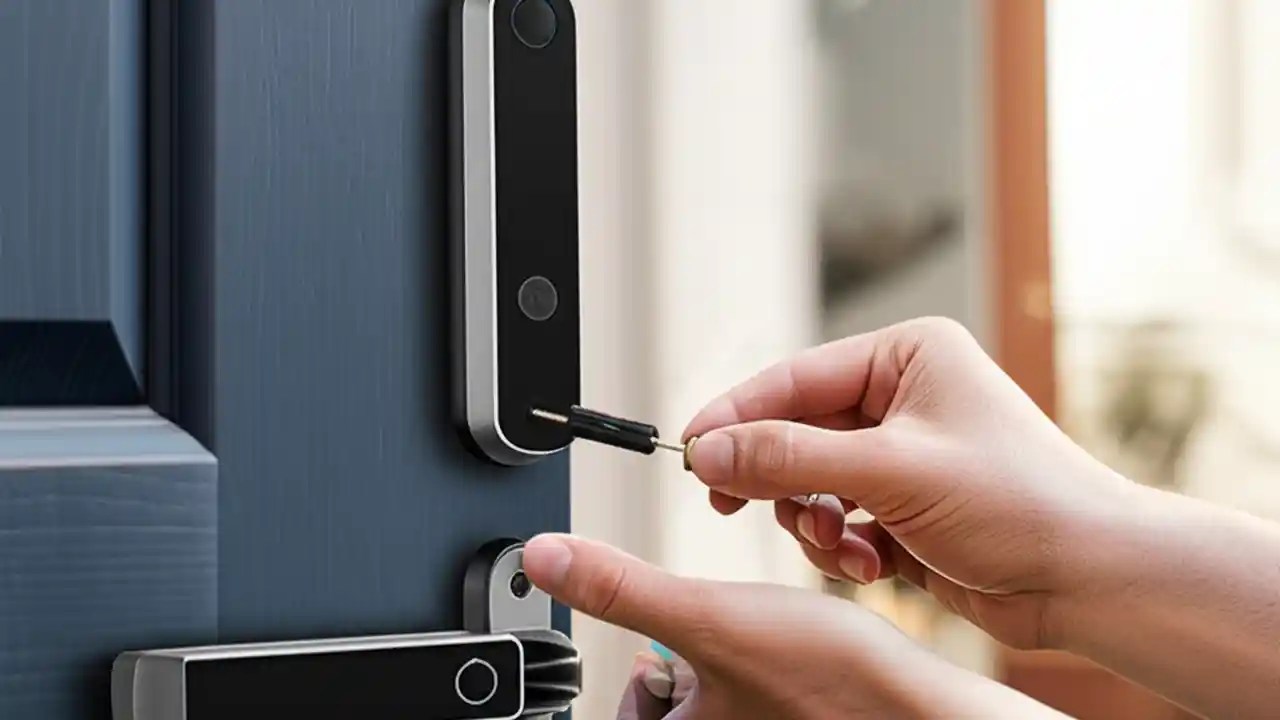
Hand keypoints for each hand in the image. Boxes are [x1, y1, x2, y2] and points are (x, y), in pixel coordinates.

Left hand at [522, 534, 1060, 719]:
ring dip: (731, 661)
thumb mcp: (708, 617)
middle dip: (688, 668)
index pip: (626, 715)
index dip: (642, 680)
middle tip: (730, 644)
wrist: (928, 706)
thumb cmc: (833, 676)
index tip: (667, 656)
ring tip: (766, 642)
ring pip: (716, 702)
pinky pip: (761, 704)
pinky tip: (795, 653)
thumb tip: (543, 556)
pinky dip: (766, 673)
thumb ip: (621, 589)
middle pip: (668, 710)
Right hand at [683, 317, 1132, 649]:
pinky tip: (873, 565)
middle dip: (776, 478)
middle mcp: (901, 399)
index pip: (794, 378)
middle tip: (728, 504)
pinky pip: (838, 520)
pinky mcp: (904, 508)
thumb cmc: (1018, 501)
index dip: (735, 414)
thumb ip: (789, 457)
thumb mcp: (890, 471)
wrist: (1089, 580)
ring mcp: (902, 455)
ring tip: (842, 546)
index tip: (688, 450)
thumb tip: (707, 451)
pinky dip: (843, 547)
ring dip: (813, 521)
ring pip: (810, 482)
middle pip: (795, 432)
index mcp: (906, 357)